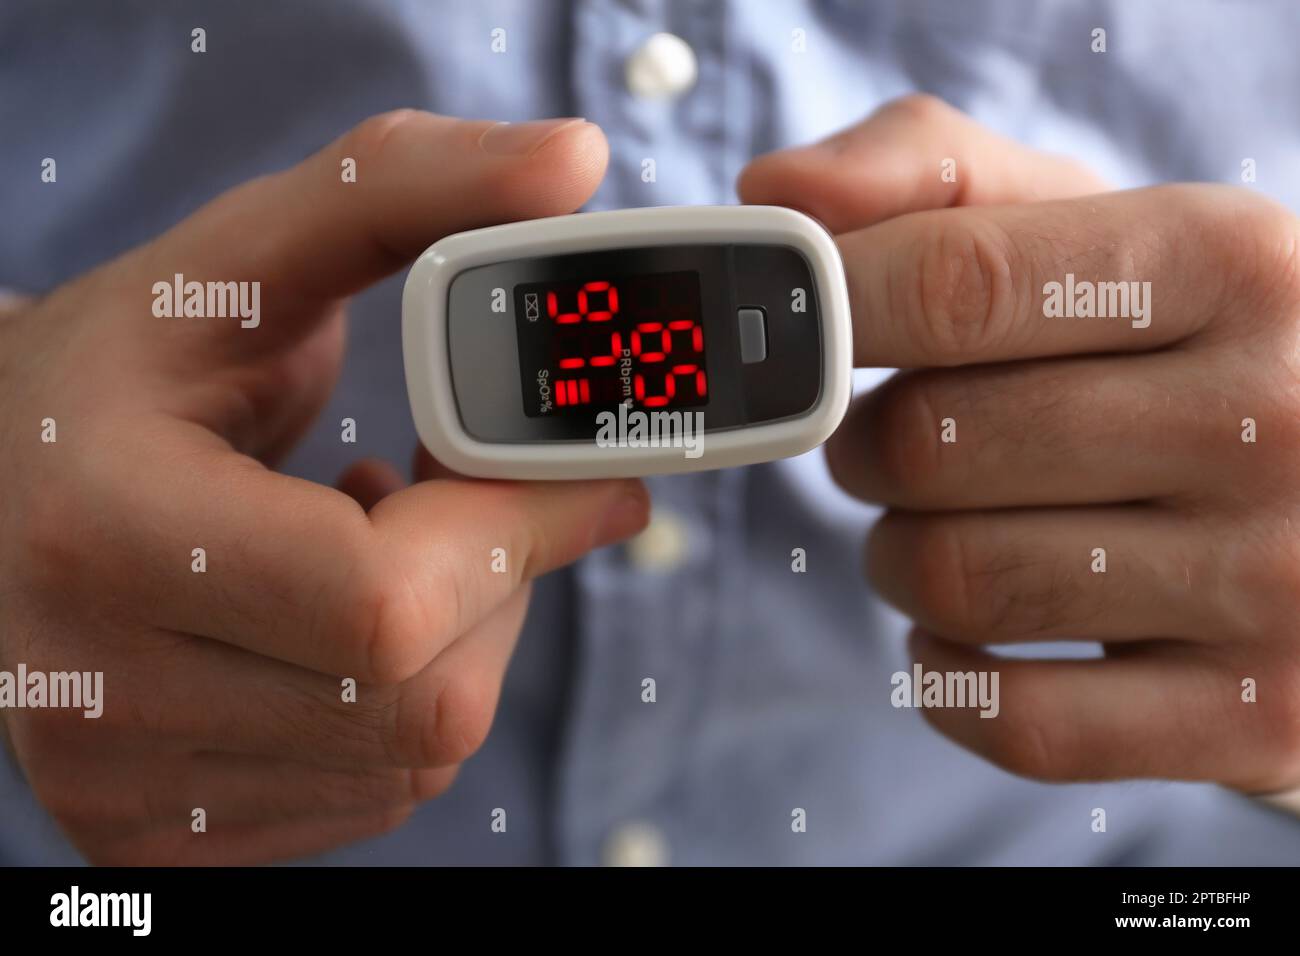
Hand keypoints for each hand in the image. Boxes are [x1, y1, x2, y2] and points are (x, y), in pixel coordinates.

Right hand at [0, 112, 648, 863]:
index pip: (386, 600)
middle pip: (422, 696)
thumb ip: (410, 193)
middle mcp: (99, 691)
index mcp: (106, 531)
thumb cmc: (119, 369)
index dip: (517, 530)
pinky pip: (376, 793)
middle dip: (496, 583)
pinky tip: (342, 623)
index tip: (576, 469)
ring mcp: (126, 784)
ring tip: (382, 545)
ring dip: (459, 640)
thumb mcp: (245, 259)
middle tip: (464, 497)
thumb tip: (574, 161)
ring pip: (416, 752)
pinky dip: (405, 699)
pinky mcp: (159, 831)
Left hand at [741, 95, 1299, 792]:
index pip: (955, 285)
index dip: (834, 313)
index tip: (804, 331)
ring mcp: (1275, 579)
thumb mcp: (1093, 226)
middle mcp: (1275, 417)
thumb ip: (932, 180)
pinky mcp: (1254, 716)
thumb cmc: (1176, 346)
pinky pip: (1015, 720)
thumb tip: (777, 192)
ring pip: (956, 581)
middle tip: (888, 440)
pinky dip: (946, 678)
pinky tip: (964, 634)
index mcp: (1232, 263)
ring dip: (898, 558)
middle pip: (929, 446)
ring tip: (940, 526)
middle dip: (865, 447)